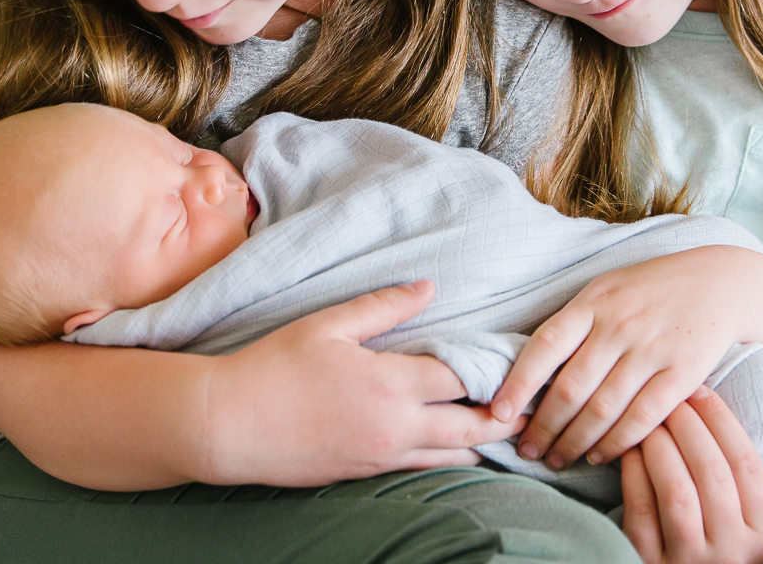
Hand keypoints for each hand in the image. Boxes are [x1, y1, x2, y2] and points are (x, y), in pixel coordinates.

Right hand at [203, 280, 526, 486]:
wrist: (228, 426)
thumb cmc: (273, 367)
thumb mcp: (327, 325)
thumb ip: (383, 307)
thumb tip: (428, 287)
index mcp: (390, 382)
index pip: (462, 378)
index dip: (493, 370)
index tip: (518, 360)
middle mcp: (396, 426)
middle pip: (473, 427)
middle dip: (506, 417)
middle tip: (534, 406)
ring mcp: (383, 457)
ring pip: (453, 457)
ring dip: (482, 443)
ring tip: (506, 428)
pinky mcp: (366, 474)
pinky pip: (423, 469)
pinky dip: (448, 458)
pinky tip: (458, 447)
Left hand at [495, 247, 750, 467]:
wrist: (720, 282)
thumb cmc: (650, 290)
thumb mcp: (607, 289)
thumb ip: (573, 323)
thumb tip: (530, 367)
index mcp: (593, 302)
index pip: (545, 346)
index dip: (518, 382)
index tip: (498, 412)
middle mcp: (619, 325)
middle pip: (571, 387)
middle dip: (544, 426)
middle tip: (528, 449)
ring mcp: (652, 349)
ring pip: (603, 408)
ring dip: (575, 441)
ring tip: (557, 458)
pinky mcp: (683, 372)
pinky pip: (642, 417)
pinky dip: (617, 442)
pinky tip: (600, 456)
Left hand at [620, 387, 762, 563]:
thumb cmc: (724, 542)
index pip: (748, 467)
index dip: (722, 421)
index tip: (702, 391)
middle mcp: (731, 553)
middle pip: (711, 474)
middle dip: (688, 426)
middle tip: (672, 400)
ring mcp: (687, 560)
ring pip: (676, 491)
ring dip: (661, 446)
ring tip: (652, 421)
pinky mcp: (647, 561)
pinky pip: (640, 509)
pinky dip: (634, 471)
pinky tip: (631, 449)